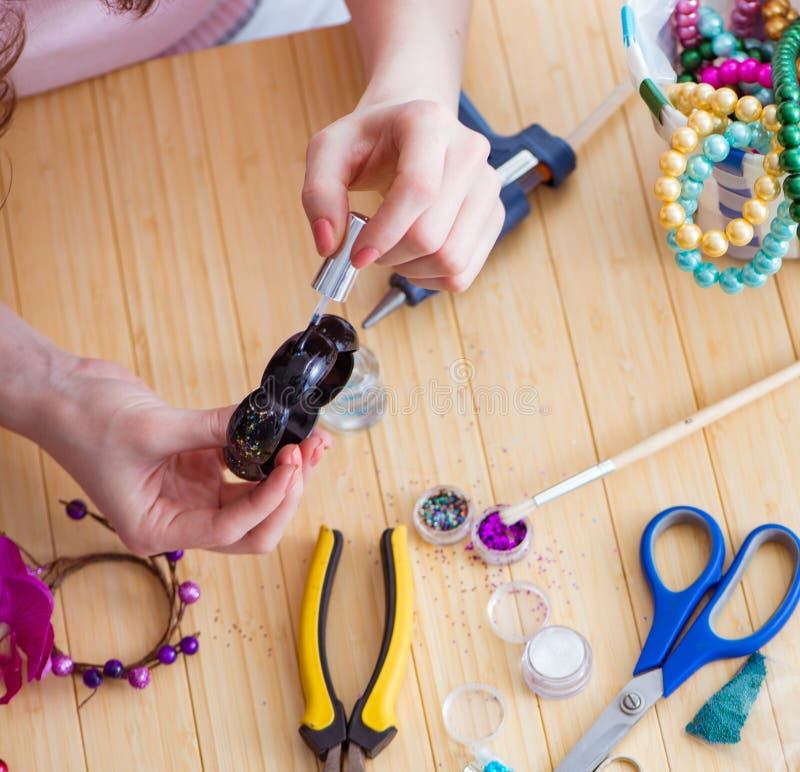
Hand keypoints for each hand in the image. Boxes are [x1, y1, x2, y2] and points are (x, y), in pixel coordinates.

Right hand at [38, 357, 330, 554]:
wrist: (62, 393)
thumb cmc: (85, 421)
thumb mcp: (154, 428)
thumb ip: (216, 429)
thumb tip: (268, 424)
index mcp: (159, 528)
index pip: (230, 529)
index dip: (268, 500)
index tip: (291, 464)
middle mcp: (178, 517)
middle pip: (251, 525)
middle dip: (286, 493)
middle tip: (308, 453)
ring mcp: (190, 492)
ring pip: (254, 499)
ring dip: (286, 474)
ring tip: (312, 441)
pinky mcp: (197, 466)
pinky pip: (244, 467)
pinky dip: (267, 453)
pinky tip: (288, 433)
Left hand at [302, 98, 503, 291]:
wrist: (409, 129)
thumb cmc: (370, 140)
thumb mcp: (328, 152)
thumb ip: (319, 195)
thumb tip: (329, 244)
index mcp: (429, 123)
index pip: (418, 189)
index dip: (385, 233)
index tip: (357, 255)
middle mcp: (469, 151)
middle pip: (433, 235)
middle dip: (392, 256)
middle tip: (370, 248)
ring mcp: (488, 185)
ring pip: (452, 260)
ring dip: (412, 270)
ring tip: (392, 250)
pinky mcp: (494, 215)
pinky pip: (464, 272)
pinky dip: (432, 278)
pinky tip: (414, 259)